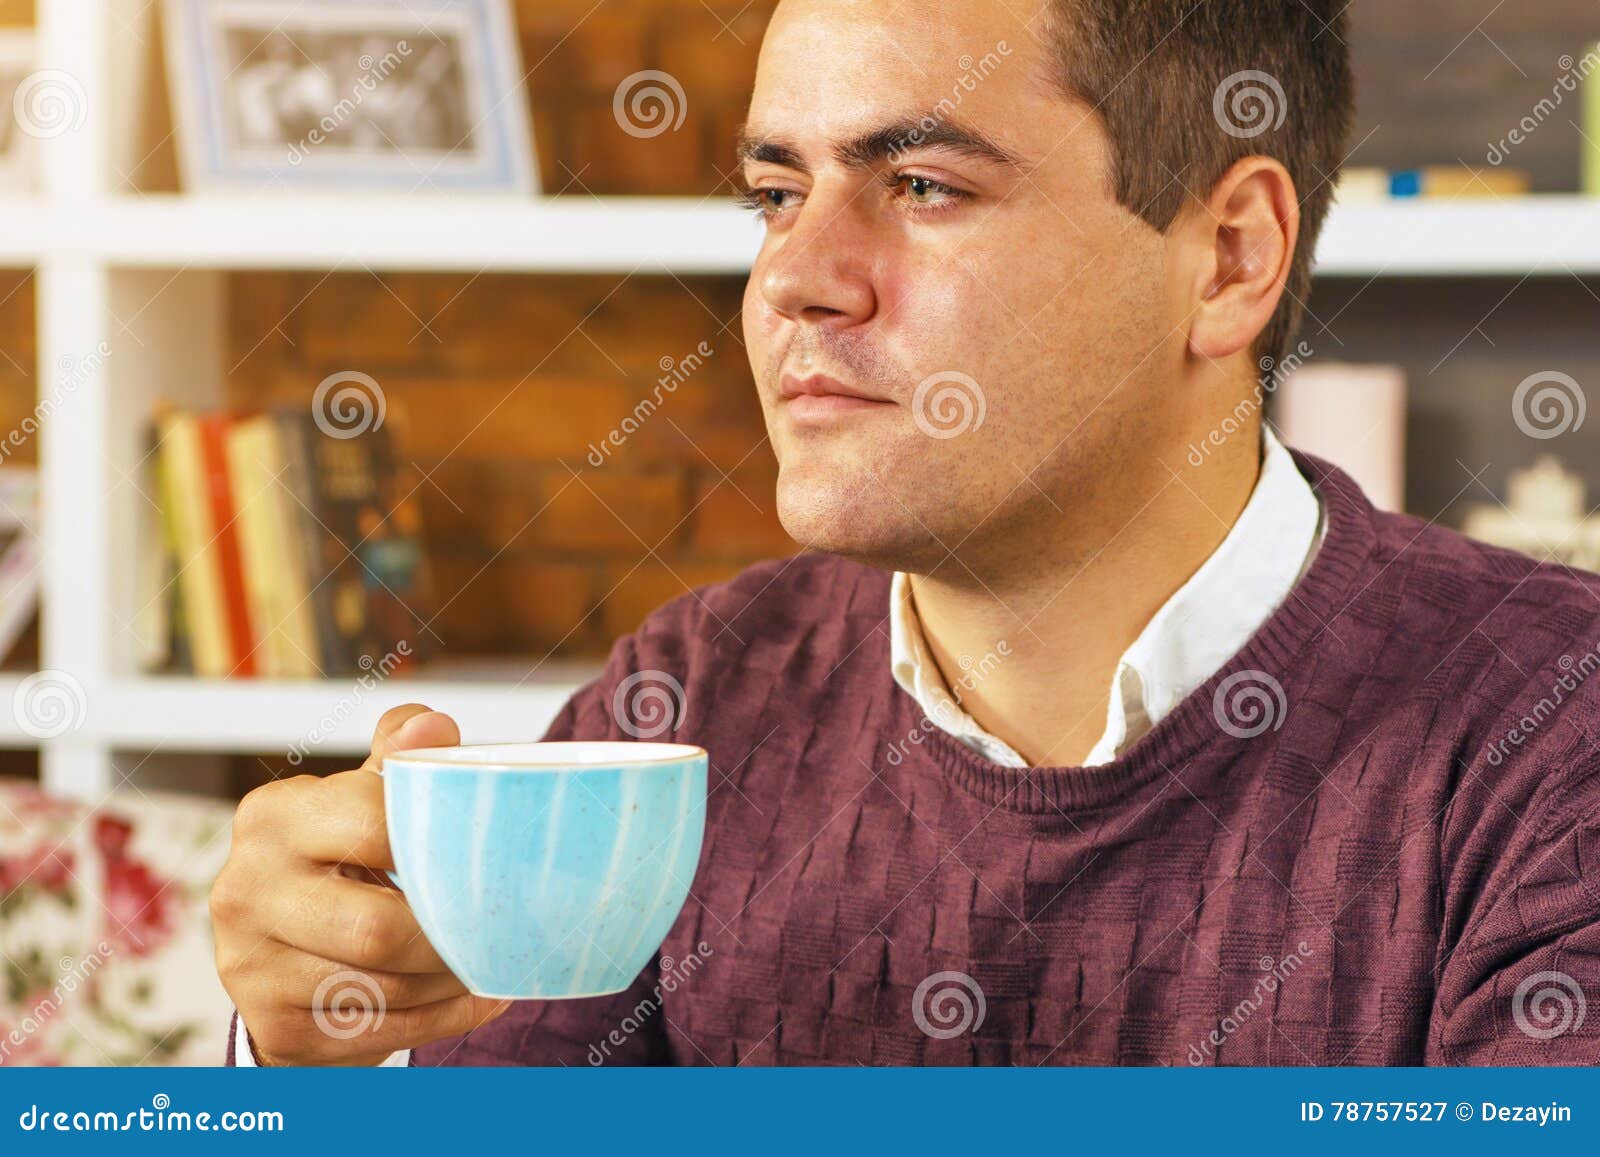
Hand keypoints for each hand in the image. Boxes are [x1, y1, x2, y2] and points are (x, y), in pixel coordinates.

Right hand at [212, 704, 511, 1065]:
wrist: (281, 954)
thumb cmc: (339, 860)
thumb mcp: (359, 798)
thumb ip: (399, 759)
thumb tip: (433, 725)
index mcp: (272, 817)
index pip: (374, 823)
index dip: (442, 841)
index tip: (489, 852)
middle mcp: (247, 889)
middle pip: (379, 928)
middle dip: (454, 933)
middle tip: (505, 925)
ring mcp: (250, 966)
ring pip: (383, 986)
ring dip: (455, 979)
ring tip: (495, 959)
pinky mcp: (274, 1027)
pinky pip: (380, 1032)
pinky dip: (444, 1017)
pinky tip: (479, 996)